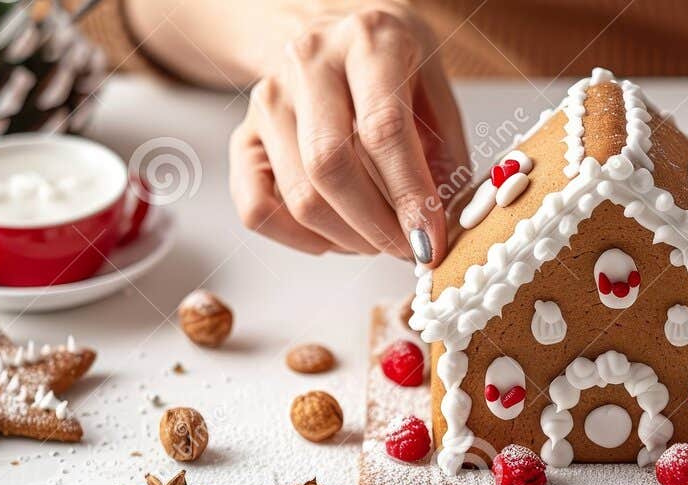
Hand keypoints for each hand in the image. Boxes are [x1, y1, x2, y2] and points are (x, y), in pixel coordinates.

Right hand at [229, 2, 465, 263]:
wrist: (332, 33)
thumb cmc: (393, 65)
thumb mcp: (436, 88)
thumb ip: (444, 153)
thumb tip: (442, 225)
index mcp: (368, 42)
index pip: (383, 130)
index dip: (409, 196)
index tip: (432, 242)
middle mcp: (308, 63)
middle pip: (330, 166)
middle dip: (376, 227)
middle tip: (408, 249)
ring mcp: (267, 99)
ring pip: (299, 195)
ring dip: (347, 238)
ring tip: (379, 239)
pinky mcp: (243, 135)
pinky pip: (256, 207)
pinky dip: (298, 238)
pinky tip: (333, 237)